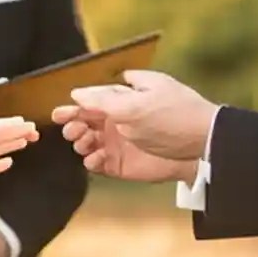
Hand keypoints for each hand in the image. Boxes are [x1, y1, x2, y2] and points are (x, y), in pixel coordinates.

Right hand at [63, 70, 217, 161]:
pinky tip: (95, 159)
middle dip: (73, 126)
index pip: (89, 101)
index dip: (72, 107)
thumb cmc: (170, 116)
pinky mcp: (123, 164)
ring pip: (88, 142)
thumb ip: (102, 100)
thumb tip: (76, 92)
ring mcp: (119, 142)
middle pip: (84, 122)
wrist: (200, 145)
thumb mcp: (135, 104)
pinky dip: (92, 161)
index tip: (57, 114)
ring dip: (81, 142)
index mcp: (120, 100)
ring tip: (85, 143)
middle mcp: (117, 120)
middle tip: (73, 130)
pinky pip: (99, 163)